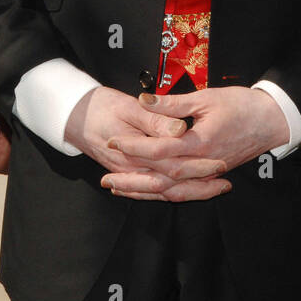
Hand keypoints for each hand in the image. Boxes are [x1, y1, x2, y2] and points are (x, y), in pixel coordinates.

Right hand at [64, 87, 224, 199]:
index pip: (173, 165)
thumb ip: (156, 118)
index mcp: (135, 153)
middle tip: (227, 182)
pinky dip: (172, 194)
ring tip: (216, 189)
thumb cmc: (101, 107)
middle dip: (201, 187)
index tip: (221, 162)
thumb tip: (180, 129)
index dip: (199, 167)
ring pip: (164, 193)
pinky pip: (152, 193)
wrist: (74, 117)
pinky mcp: (129, 175)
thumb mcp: (128, 106)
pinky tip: (187, 191)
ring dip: (190, 193)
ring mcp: (130, 176)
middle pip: (172, 186)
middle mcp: (133, 170)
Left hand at [103, 87, 288, 200]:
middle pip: (161, 178)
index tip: (113, 141)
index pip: (159, 150)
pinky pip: (185, 191)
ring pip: (172, 190)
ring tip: (120, 191)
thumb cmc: (242, 105)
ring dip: (144, 192)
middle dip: (132, 180)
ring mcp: (208, 173)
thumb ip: (172, 105)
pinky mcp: (212, 175)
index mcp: (199, 143)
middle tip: (105, 180)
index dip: (134, 147)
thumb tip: (144, 100)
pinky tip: (148, 191)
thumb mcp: (206, 98)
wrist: (273, 120)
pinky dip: (164, 193)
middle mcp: (202, 164)